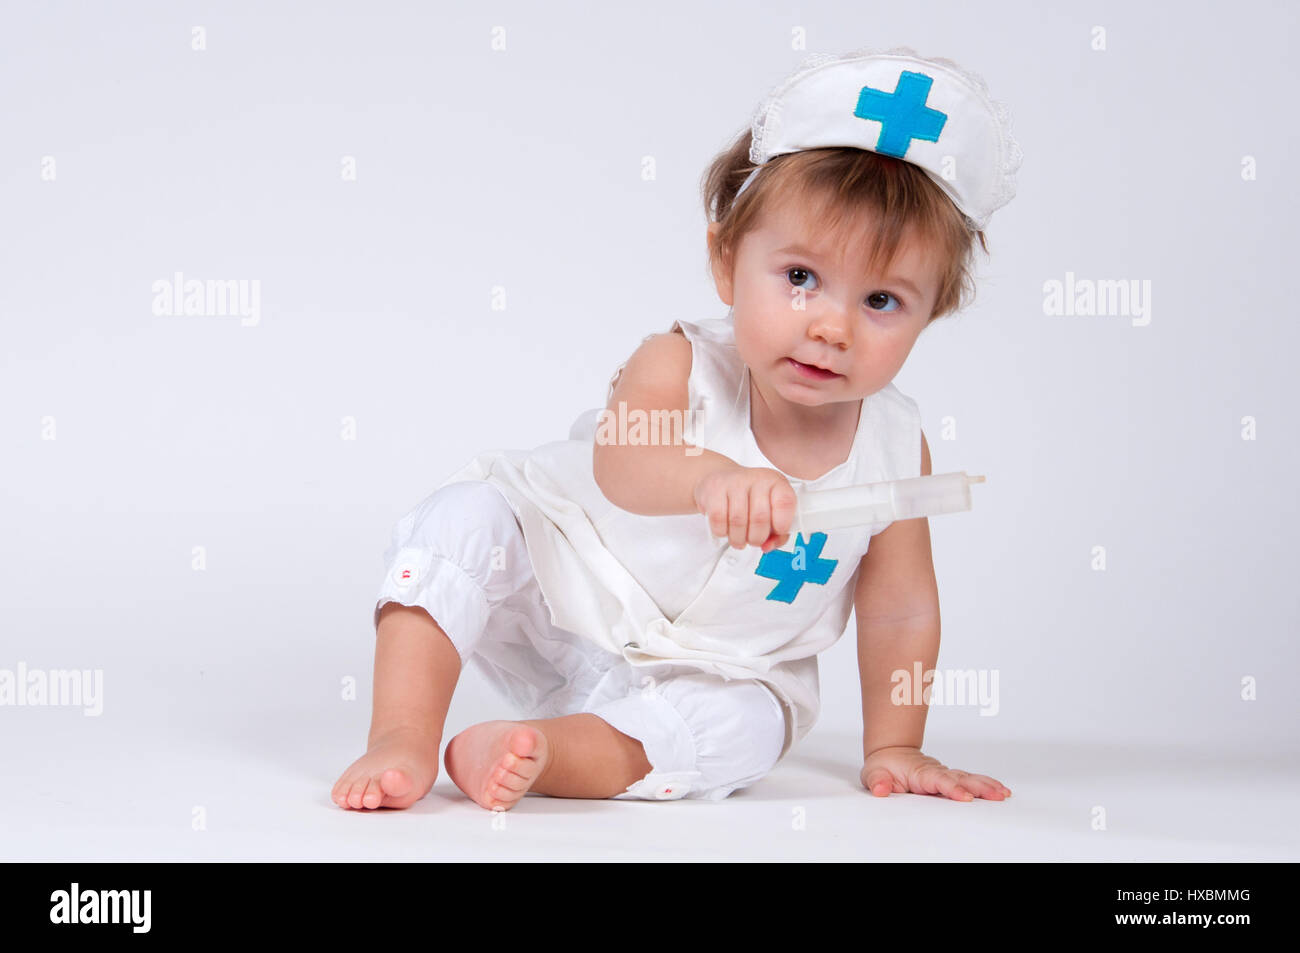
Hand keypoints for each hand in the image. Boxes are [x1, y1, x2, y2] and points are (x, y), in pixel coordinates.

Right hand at [693, 466, 796, 551]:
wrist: (722, 480)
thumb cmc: (749, 498)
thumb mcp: (771, 511)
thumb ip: (778, 533)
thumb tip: (768, 546)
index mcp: (776, 482)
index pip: (786, 502)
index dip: (782, 523)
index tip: (776, 531)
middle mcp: (756, 478)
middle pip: (760, 518)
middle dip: (756, 538)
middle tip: (754, 540)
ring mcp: (734, 482)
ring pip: (737, 521)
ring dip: (738, 539)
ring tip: (739, 537)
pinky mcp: (714, 489)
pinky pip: (718, 520)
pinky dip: (722, 532)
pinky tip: (726, 528)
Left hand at [861, 746, 1011, 800]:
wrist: (891, 753)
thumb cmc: (884, 767)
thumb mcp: (874, 774)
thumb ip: (877, 782)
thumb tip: (880, 790)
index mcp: (921, 774)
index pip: (939, 781)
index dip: (952, 788)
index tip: (965, 796)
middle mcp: (937, 772)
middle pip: (961, 779)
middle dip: (980, 787)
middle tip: (998, 795)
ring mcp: (946, 774)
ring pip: (969, 779)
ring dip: (987, 786)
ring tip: (1004, 793)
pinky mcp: (951, 778)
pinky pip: (971, 780)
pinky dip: (986, 784)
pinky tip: (1001, 790)